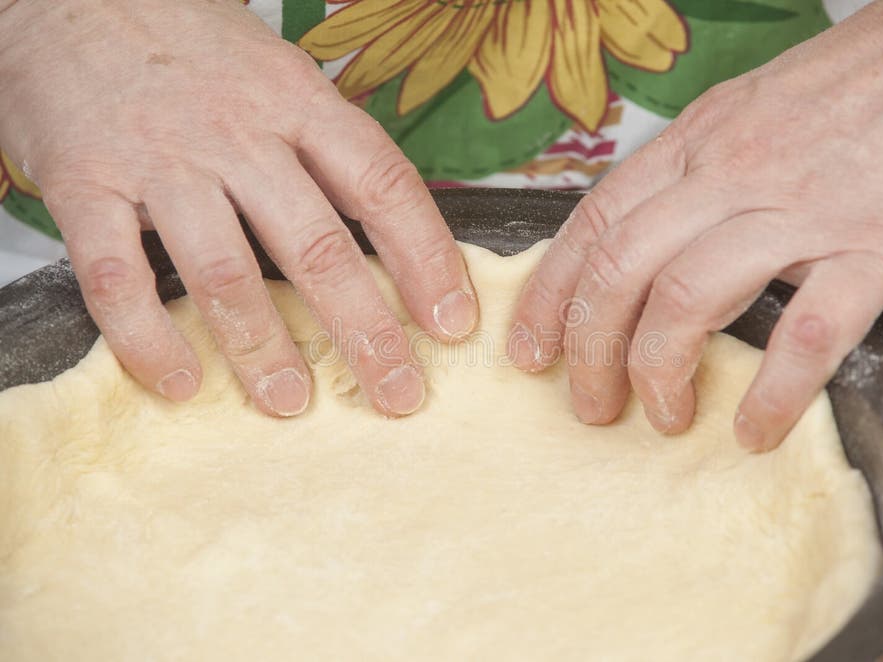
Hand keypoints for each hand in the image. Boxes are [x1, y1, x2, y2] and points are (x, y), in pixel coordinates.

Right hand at [0, 0, 477, 416]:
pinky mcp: (84, 184)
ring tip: (293, 403)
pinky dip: (146, 339)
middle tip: (399, 394)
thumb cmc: (193, 48)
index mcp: (297, 102)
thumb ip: (328, 148)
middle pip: (317, 245)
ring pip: (224, 270)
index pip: (382, 185)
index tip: (453, 323)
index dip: (427, 259)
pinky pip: (116, 276)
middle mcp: (236, 133)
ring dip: (264, 348)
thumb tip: (395, 234)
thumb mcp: (280, 75)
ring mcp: (160, 160)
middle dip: (366, 330)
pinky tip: (180, 381)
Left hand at [509, 0, 882, 449]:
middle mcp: (732, 174)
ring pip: (688, 298)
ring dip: (658, 372)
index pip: (594, 224)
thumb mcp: (750, 113)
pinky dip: (772, 393)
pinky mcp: (877, 247)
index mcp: (698, 142)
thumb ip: (696, 173)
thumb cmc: (859, 85)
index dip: (549, 295)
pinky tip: (754, 430)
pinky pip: (805, 333)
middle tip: (590, 406)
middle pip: (620, 270)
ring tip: (663, 419)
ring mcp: (803, 211)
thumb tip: (644, 242)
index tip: (529, 351)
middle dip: (588, 350)